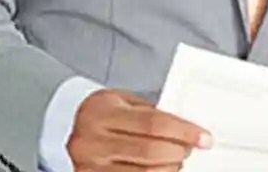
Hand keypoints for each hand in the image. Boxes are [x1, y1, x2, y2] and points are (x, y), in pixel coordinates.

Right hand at [68, 88, 211, 170]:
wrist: (63, 128)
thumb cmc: (103, 113)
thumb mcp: (124, 102)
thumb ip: (152, 113)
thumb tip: (188, 130)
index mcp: (102, 112)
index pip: (154, 123)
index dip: (184, 131)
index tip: (204, 137)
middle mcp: (91, 141)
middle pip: (150, 151)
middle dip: (179, 151)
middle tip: (190, 149)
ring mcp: (89, 166)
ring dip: (170, 169)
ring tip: (177, 160)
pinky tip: (164, 170)